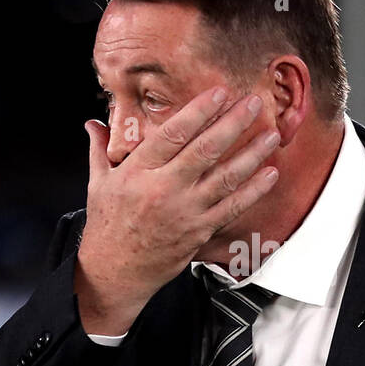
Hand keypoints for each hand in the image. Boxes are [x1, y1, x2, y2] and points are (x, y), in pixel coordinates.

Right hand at [73, 86, 281, 334]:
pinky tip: (270, 174)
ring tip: (271, 135)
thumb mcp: (98, 184)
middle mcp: (163, 189)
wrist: (116, 272)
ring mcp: (185, 212)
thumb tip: (93, 123)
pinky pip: (233, 208)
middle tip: (254, 103)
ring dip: (252, 155)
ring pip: (225, 178)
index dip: (199, 111)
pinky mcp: (200, 231)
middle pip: (205, 150)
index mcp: (137, 172)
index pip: (172, 134)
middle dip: (233, 123)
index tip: (219, 93)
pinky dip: (254, 191)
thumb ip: (100, 150)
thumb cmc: (108, 226)